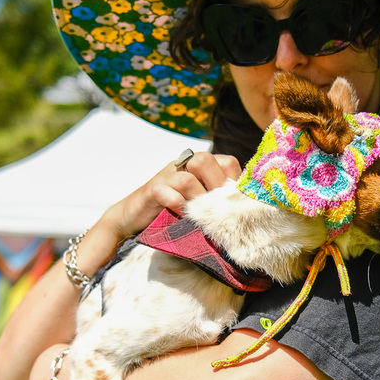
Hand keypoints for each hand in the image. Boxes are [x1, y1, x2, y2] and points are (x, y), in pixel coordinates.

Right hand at [106, 150, 241, 244]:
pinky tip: (180, 214)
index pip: (228, 162)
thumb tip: (247, 211)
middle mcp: (183, 165)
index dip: (233, 182)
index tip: (233, 203)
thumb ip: (217, 198)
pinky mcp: (151, 190)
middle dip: (214, 187)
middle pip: (206, 160)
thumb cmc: (171, 212)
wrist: (132, 218)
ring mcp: (166, 176)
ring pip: (189, 178)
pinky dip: (177, 204)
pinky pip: (168, 192)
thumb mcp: (198, 202)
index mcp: (199, 166)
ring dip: (196, 199)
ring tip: (198, 215)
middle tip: (214, 209)